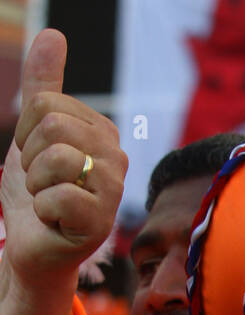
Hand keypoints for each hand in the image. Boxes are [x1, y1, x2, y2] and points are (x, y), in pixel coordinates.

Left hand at [0, 29, 126, 287]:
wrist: (33, 246)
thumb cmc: (37, 193)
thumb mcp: (32, 133)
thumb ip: (43, 85)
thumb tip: (54, 34)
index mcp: (102, 131)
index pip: (46, 103)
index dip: (25, 131)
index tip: (36, 160)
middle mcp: (116, 157)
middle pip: (52, 125)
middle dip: (30, 157)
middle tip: (40, 184)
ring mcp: (113, 191)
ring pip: (56, 157)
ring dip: (35, 184)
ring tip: (46, 202)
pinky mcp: (102, 223)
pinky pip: (59, 196)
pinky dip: (42, 211)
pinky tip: (53, 221)